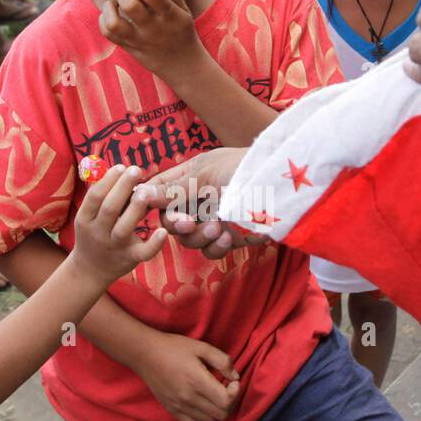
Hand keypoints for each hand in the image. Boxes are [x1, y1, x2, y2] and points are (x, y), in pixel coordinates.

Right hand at [70, 163, 167, 283]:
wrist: (90, 271)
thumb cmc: (94, 234)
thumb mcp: (89, 216)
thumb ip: (102, 196)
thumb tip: (117, 169)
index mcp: (86, 219)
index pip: (95, 196)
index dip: (108, 180)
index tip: (121, 166)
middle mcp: (98, 233)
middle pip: (109, 208)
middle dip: (122, 187)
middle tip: (136, 169)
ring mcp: (114, 247)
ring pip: (124, 228)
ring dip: (135, 209)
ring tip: (146, 192)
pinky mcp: (130, 259)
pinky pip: (143, 253)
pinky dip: (153, 243)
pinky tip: (163, 231)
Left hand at [98, 0, 201, 78]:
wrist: (182, 65)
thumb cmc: (182, 32)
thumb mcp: (184, 11)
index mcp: (168, 16)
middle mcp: (152, 28)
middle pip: (129, 5)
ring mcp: (138, 40)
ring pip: (114, 22)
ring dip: (110, 6)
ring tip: (116, 2)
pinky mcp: (128, 47)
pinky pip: (108, 34)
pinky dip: (104, 20)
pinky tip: (112, 14)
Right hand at [132, 330, 239, 420]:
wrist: (145, 354)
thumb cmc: (174, 347)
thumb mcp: (201, 347)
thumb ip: (222, 361)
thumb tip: (235, 377)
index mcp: (197, 381)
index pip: (226, 401)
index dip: (235, 392)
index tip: (232, 381)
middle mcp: (188, 398)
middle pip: (221, 414)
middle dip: (230, 402)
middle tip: (227, 389)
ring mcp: (179, 407)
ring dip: (219, 411)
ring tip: (216, 397)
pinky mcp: (172, 410)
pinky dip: (204, 419)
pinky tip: (203, 405)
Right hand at [136, 148, 265, 259]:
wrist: (280, 188)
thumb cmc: (243, 169)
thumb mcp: (205, 174)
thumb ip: (173, 189)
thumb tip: (139, 193)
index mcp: (189, 177)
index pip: (159, 192)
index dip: (151, 203)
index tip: (149, 210)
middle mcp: (198, 199)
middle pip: (170, 222)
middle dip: (177, 224)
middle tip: (188, 223)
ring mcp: (213, 219)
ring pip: (188, 239)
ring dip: (198, 236)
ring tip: (216, 226)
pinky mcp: (229, 237)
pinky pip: (210, 251)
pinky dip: (215, 247)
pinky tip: (227, 236)